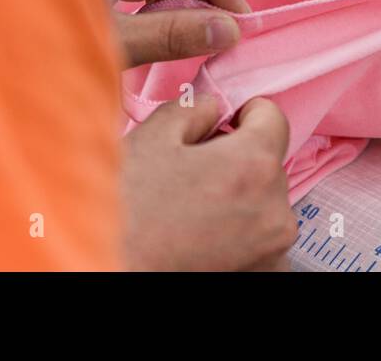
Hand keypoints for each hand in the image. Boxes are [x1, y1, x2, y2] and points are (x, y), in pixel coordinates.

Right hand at [122, 96, 296, 270]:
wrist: (106, 269)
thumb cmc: (126, 211)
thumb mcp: (152, 138)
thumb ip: (194, 110)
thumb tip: (213, 109)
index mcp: (254, 164)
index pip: (273, 118)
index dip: (245, 114)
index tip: (224, 124)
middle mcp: (275, 207)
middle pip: (267, 163)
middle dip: (236, 160)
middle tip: (192, 174)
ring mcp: (272, 246)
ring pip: (265, 202)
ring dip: (240, 198)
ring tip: (192, 210)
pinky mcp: (262, 271)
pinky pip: (262, 238)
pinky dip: (241, 233)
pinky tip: (203, 236)